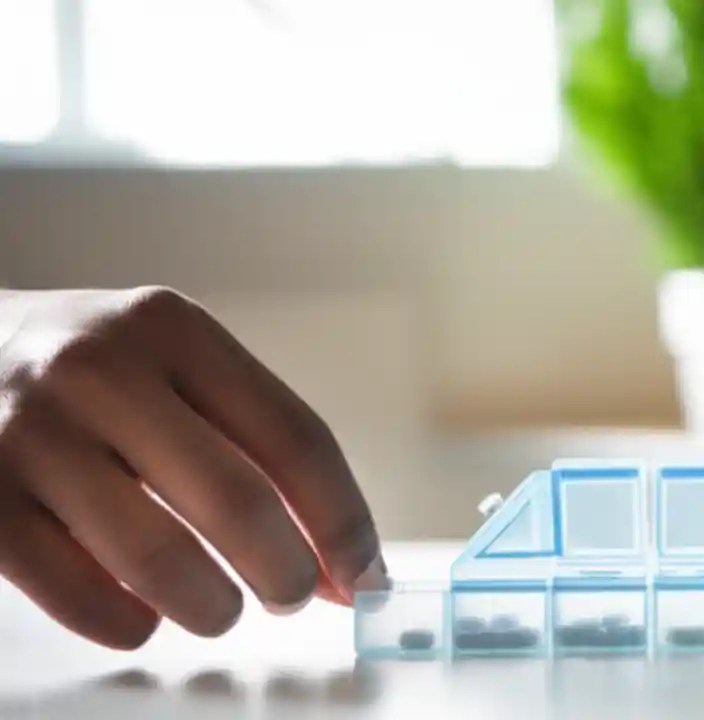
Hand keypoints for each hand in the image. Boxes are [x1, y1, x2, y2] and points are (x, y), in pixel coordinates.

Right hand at [0, 287, 386, 648]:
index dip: (343, 520)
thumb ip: (255, 447)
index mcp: (173, 329)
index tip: (362, 572)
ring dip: (215, 607)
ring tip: (220, 608)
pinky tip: (143, 614)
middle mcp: (100, 371)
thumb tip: (345, 565)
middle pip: (238, 502)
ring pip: (162, 561)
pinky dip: (133, 625)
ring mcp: (30, 436)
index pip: (296, 439)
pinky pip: (83, 598)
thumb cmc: (88, 374)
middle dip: (287, 572)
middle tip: (292, 594)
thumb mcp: (169, 367)